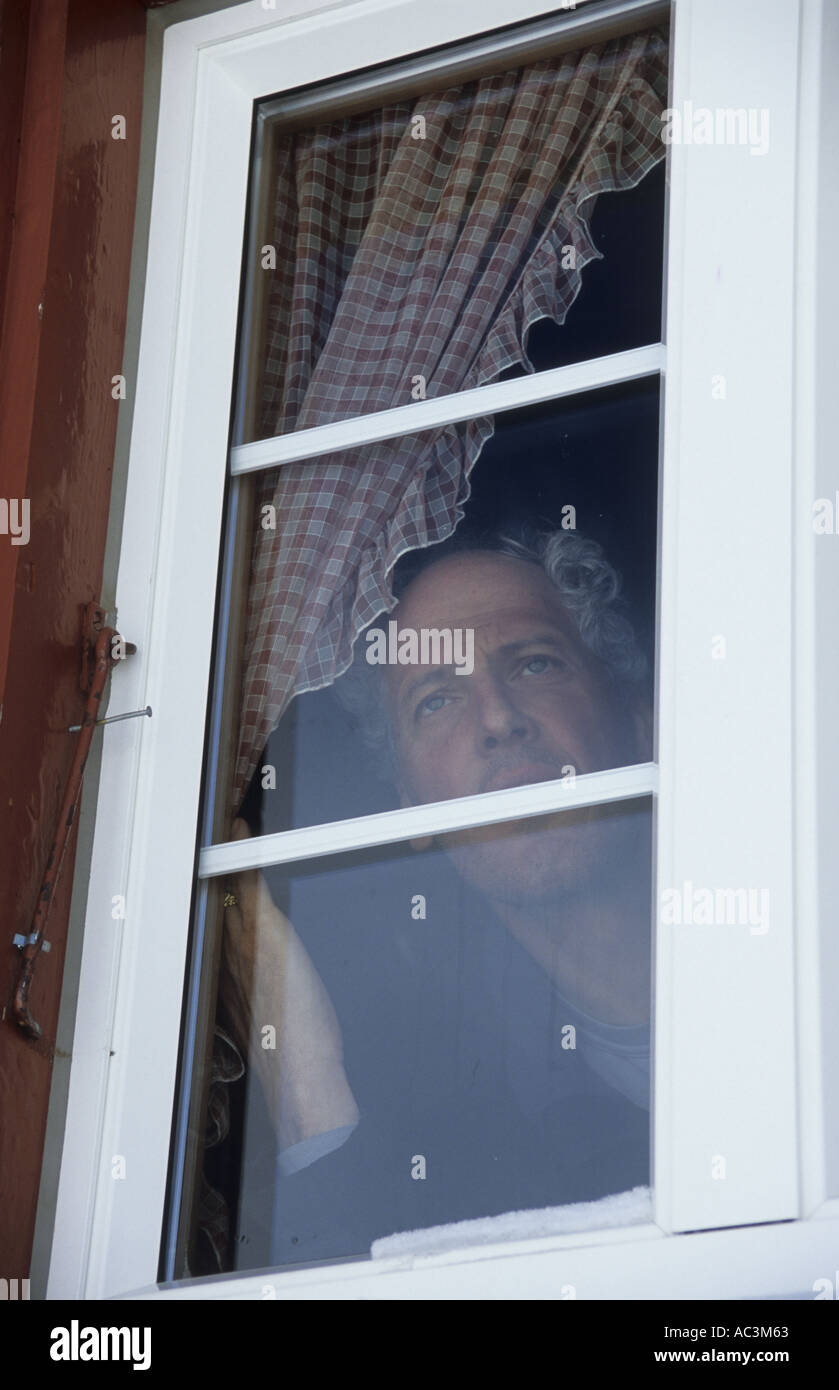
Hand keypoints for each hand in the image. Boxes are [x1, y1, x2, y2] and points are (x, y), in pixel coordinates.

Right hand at [220, 818, 358, 1149]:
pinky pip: (252, 887)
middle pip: (218, 902)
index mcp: (231, 979)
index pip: (218, 926)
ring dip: (230, 855)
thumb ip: (262, 1002)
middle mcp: (232, 959)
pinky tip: (245, 837)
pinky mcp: (269, 936)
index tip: (217, 874)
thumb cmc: (292, 1060)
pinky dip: (245, 860)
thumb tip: (268, 997)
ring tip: (231, 827)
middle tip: (222, 837)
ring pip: (231, 890)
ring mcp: (246, 946)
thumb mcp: (270, 1028)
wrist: (299, 1075)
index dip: (215, 898)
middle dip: (218, 869)